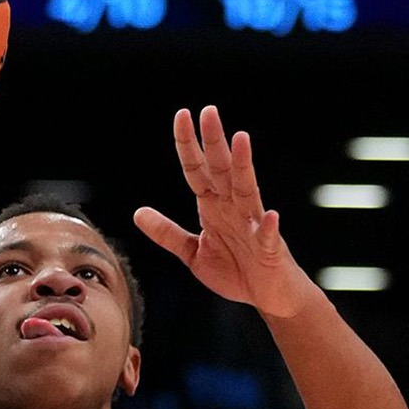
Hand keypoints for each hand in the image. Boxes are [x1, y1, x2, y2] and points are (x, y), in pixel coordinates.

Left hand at [133, 106, 315, 317]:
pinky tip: (269, 216)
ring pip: (247, 189)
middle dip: (215, 141)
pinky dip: (268, 226)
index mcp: (213, 207)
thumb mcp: (192, 253)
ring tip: (241, 140)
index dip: (188, 145)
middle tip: (209, 111)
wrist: (266, 297)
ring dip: (244, 165)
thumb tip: (138, 213)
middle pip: (222, 169)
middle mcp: (233, 208)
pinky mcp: (269, 248)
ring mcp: (253, 224)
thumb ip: (167, 233)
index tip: (182, 115)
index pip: (197, 170)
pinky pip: (267, 235)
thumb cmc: (235, 270)